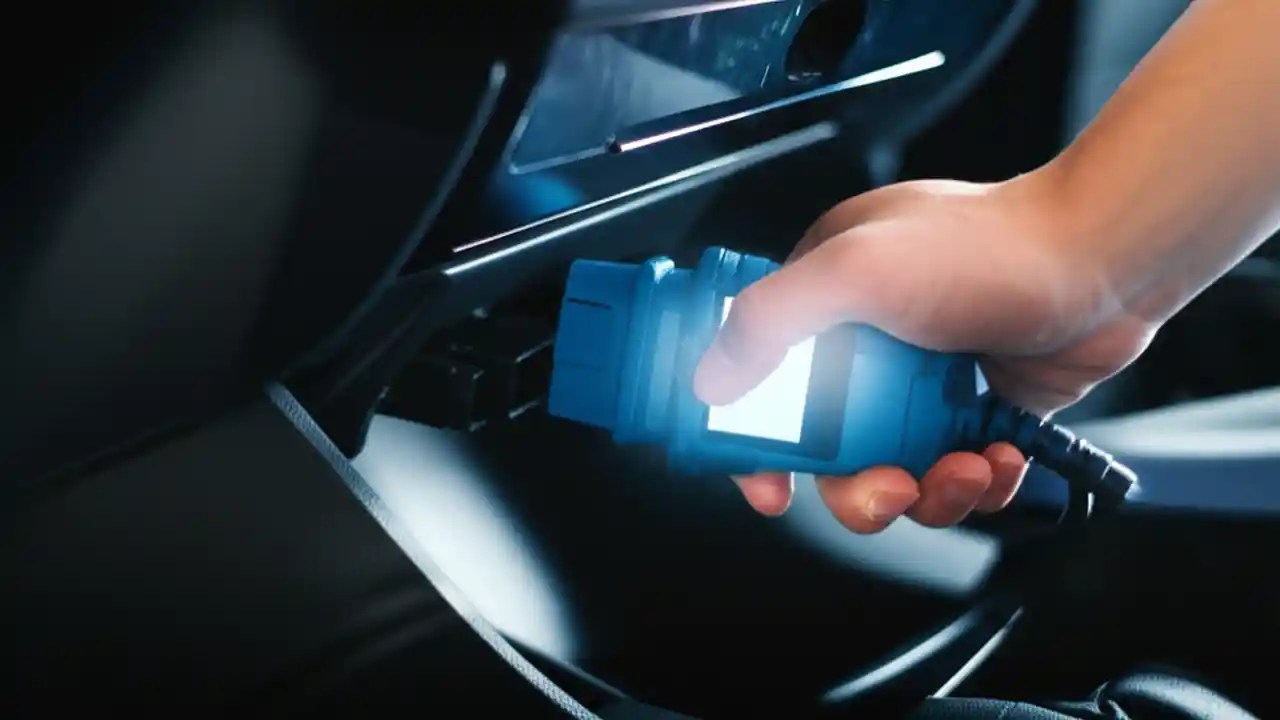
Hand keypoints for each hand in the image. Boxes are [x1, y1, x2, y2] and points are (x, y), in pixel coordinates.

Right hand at [693, 174, 1157, 531]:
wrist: (1104, 263)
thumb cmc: (989, 245)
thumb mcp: (854, 269)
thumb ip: (769, 321)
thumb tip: (710, 376)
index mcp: (823, 297)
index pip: (757, 378)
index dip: (750, 441)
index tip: (766, 483)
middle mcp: (866, 342)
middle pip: (824, 447)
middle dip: (854, 484)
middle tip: (885, 487)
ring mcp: (920, 380)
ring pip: (889, 468)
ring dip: (924, 490)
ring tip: (959, 471)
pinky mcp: (971, 410)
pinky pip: (950, 471)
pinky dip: (973, 481)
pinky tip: (994, 459)